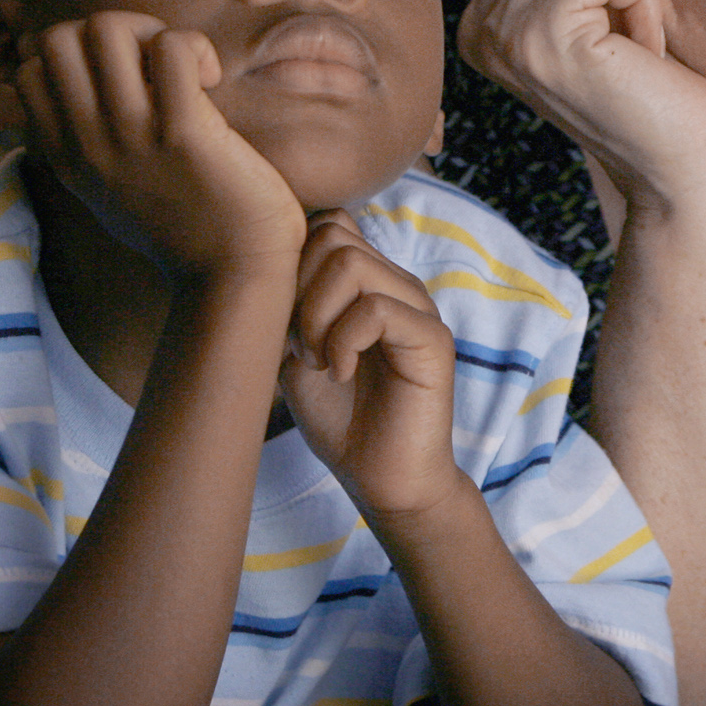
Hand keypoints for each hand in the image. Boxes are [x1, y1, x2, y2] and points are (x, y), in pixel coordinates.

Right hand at [13, 11, 304, 278]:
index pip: (31, 71)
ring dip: (153, 32)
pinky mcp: (182, 132)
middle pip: (57, 37)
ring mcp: (130, 136)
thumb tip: (95, 93)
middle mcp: (88, 144)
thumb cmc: (191, 229)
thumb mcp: (114, 193)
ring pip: (105, 28)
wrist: (234, 277)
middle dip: (111, 29)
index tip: (127, 83)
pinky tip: (212, 80)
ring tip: (185, 71)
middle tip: (155, 64)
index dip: (80, 55)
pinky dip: (195, 47)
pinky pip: (172, 47)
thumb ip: (93, 150)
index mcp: (68, 157)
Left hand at [282, 209, 466, 515]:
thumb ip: (292, 308)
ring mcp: (419, 308)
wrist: (383, 480)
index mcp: (370, 283)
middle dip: (299, 289)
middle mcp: (397, 284)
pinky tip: (341, 374)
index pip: (329, 225)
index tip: (287, 324)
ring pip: (352, 264)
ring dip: (318, 316)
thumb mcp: (300, 354)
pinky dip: (344, 341)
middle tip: (302, 346)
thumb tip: (272, 269)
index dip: (293, 265)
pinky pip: (377, 309)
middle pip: (333, 236)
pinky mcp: (433, 340)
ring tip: (320, 361)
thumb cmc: (342, 421)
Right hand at [457, 0, 705, 217]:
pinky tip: (640, 51)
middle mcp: (479, 28)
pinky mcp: (541, 40)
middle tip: (619, 24)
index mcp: (484, 18)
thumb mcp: (595, 4)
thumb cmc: (656, 84)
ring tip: (629, 39)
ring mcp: (503, 36)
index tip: (605, 15)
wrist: (682, 168)